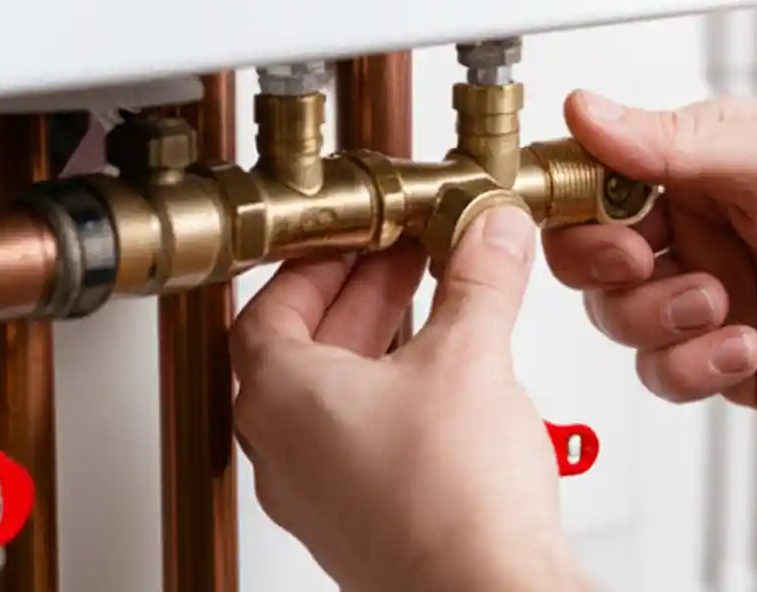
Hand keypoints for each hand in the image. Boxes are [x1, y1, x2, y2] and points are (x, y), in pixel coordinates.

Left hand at [231, 207, 588, 590]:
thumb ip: (479, 282)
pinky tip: (451, 383)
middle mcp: (286, 452)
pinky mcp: (361, 524)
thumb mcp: (470, 357)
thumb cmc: (448, 502)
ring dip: (382, 344)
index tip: (358, 237)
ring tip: (437, 310)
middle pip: (305, 349)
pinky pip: (363, 442)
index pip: (268, 308)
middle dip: (362, 295)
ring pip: (337, 399)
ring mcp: (321, 495)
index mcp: (282, 399)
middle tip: (407, 259)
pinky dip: (398, 397)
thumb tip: (489, 233)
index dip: (315, 264)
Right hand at [544, 91, 756, 410]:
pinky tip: (749, 346)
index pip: (592, 177)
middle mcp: (691, 231)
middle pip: (585, 256)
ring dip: (660, 318)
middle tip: (649, 263)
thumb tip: (581, 108)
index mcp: (693, 167)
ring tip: (725, 306)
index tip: (587, 217)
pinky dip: (695, 366)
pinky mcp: (720, 360)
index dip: (571, 201)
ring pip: (616, 319)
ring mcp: (703, 298)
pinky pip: (662, 374)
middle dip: (608, 267)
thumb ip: (667, 142)